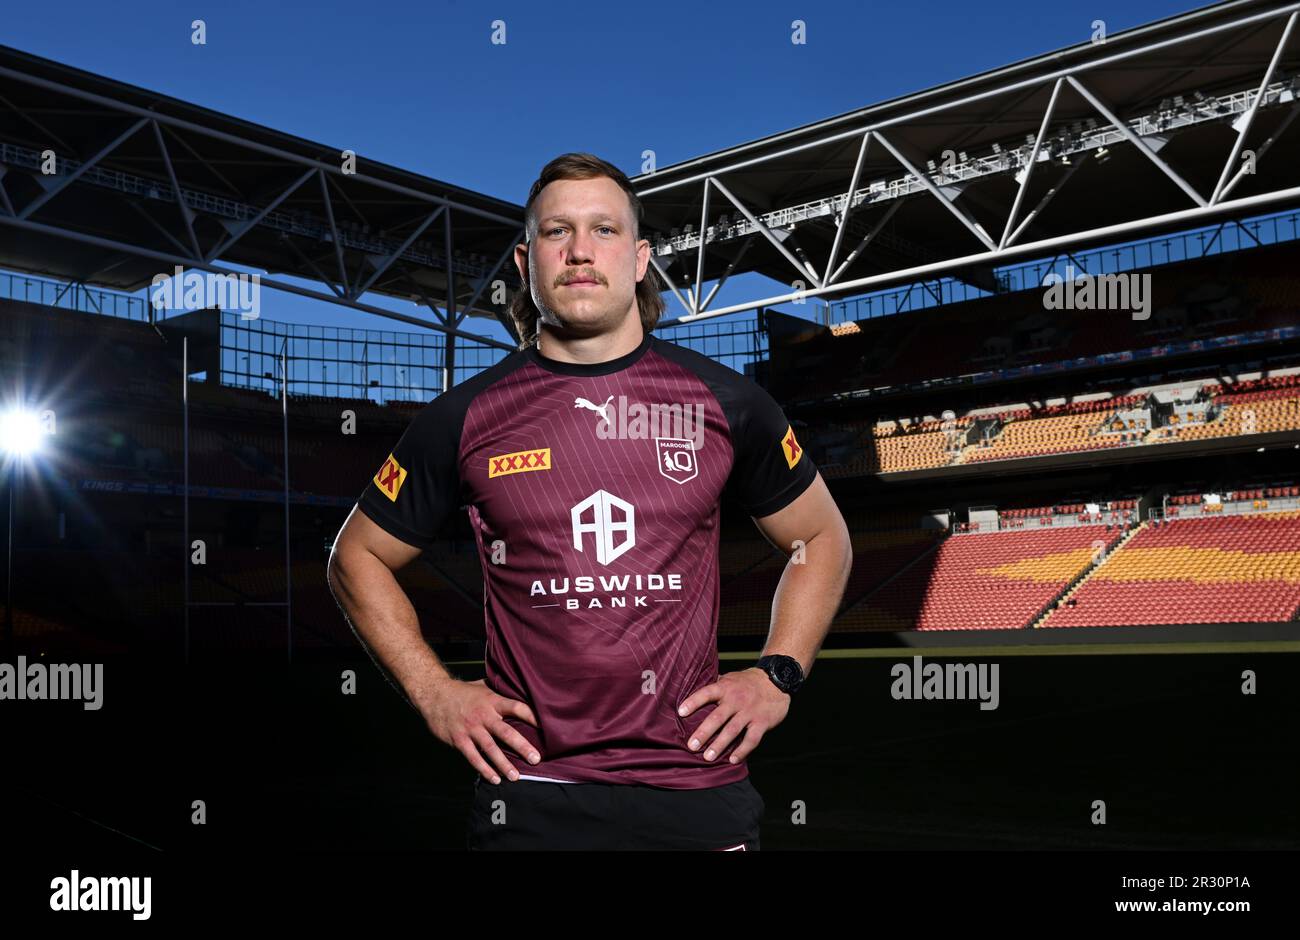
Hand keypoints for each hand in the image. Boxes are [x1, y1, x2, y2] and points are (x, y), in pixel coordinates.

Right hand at [421, 678, 541, 783]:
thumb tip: (520, 688)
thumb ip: (500, 691)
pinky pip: (473, 757)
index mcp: (492, 701)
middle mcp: (483, 715)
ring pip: (490, 748)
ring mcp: (470, 728)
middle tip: (536, 759)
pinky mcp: (459, 739)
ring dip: (503, 764)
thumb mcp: (483, 686)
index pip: (516, 708)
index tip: (546, 727)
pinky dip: (484, 769)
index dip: (531, 716)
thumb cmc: (463, 691)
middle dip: (522, 746)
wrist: (434, 694)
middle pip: (506, 732)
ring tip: (515, 777)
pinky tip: (494, 779)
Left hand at [677, 667, 790, 763]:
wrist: (776, 680)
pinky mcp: (762, 722)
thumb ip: (715, 687)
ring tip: (708, 757)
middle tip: (692, 746)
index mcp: (725, 687)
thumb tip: (691, 691)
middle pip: (717, 717)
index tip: (680, 712)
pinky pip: (751, 739)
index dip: (693, 702)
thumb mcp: (730, 678)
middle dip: (704, 733)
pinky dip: (742, 750)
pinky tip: (733, 760)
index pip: (706, 693)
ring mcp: (750, 711)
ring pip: (732, 730)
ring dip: (720, 745)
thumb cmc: (747, 682)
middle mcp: (736, 699)